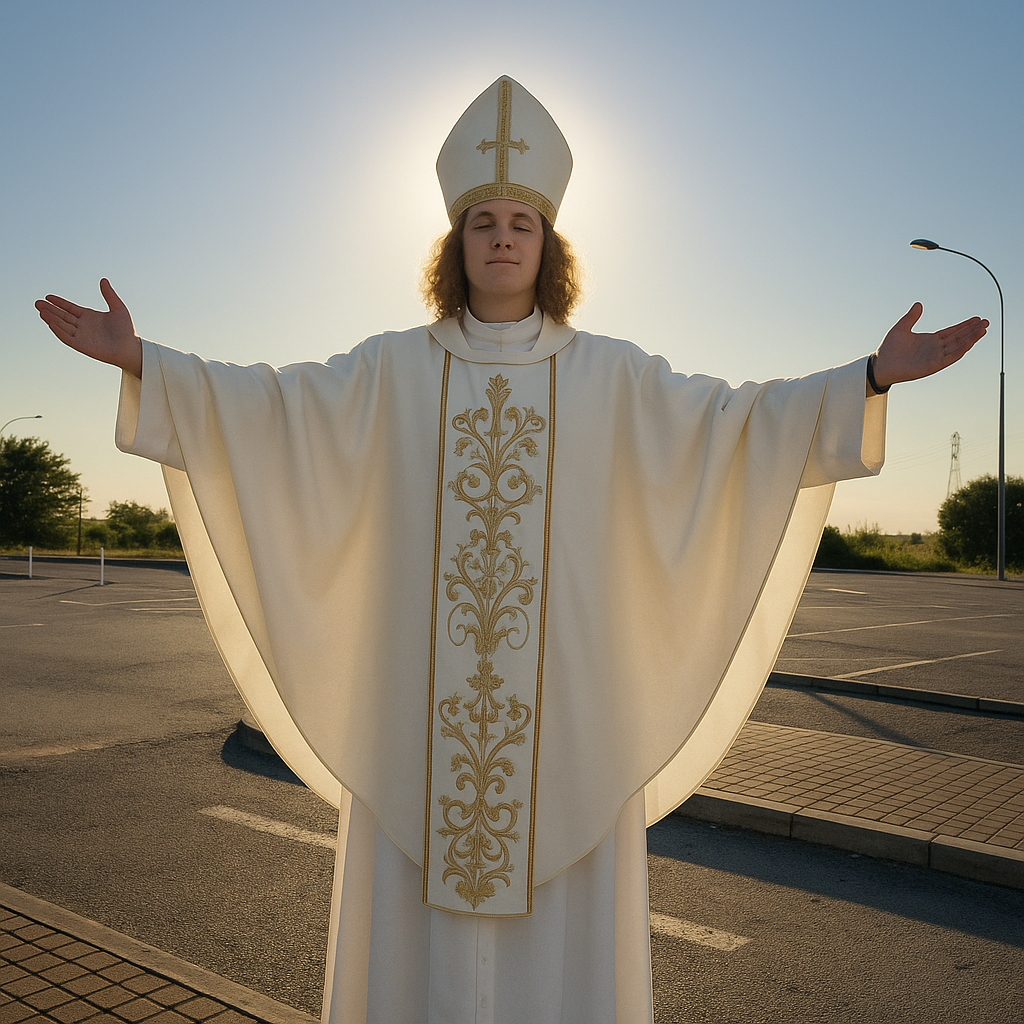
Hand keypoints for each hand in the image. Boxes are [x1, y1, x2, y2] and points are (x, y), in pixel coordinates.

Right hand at [35, 278, 142, 378]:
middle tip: (37, 302)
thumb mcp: (118, 308)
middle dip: (50, 309)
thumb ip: (109, 295)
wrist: (130, 348)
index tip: (48, 297)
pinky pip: (67, 337)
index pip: (70, 308)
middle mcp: (83, 326)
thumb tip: (103, 280)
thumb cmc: (126, 330)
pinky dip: (59, 330)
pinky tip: (51, 323)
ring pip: (62, 325)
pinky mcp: (82, 345)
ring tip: (41, 310)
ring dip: (51, 318)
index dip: (59, 303)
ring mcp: (81, 336)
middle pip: (62, 316)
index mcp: (89, 316)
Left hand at [871, 302, 987, 390]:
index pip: (952, 331)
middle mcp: (935, 349)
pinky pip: (950, 357)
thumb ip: (911, 317)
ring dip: (970, 339)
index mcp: (930, 340)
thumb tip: (918, 304)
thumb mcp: (901, 328)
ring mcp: (935, 357)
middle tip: (986, 321)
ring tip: (983, 329)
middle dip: (972, 330)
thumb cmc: (888, 349)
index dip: (964, 325)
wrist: (880, 364)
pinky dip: (961, 350)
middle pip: (958, 338)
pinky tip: (970, 342)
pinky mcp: (932, 366)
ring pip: (957, 347)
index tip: (977, 319)